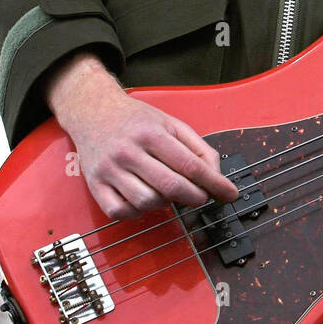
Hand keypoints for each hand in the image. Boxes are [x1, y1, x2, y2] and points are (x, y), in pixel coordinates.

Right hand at [44, 53, 238, 219]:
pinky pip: (120, 212)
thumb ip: (197, 148)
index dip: (214, 184)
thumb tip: (215, 176)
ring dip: (165, 203)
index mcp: (151, 133)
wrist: (93, 111)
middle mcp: (128, 151)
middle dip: (195, 197)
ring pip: (147, 202)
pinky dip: (137, 211)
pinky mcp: (95, 185)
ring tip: (167, 191)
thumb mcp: (171, 123)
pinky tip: (143, 198)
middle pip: (171, 186)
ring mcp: (109, 169)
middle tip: (201, 196)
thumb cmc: (136, 120)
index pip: (190, 165)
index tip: (229, 194)